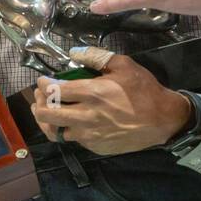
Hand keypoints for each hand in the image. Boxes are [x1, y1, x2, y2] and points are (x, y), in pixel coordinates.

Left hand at [30, 48, 190, 154]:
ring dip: (49, 121)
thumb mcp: (124, 65)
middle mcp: (86, 116)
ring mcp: (90, 135)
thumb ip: (96, 57)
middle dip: (37, 104)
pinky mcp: (96, 147)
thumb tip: (74, 53)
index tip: (42, 81)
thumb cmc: (144, 90)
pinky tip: (71, 122)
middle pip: (47, 114)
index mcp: (92, 93)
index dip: (42, 85)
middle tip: (39, 97)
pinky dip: (67, 130)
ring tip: (48, 112)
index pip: (54, 90)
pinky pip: (74, 140)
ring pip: (56, 132)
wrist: (163, 120)